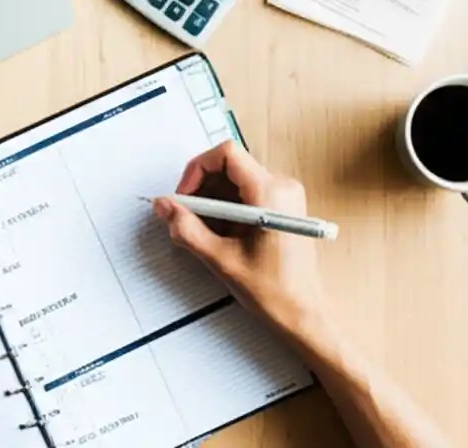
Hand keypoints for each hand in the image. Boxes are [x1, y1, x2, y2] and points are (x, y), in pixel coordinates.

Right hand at [153, 142, 326, 340]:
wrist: (303, 313)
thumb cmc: (274, 291)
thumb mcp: (221, 259)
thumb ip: (187, 229)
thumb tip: (163, 206)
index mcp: (270, 194)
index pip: (226, 155)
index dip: (197, 169)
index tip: (184, 195)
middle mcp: (281, 187)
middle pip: (228, 166)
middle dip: (201, 189)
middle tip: (187, 217)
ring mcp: (283, 196)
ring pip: (234, 180)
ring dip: (212, 201)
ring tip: (205, 232)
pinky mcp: (281, 207)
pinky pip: (245, 193)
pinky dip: (225, 208)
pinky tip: (221, 235)